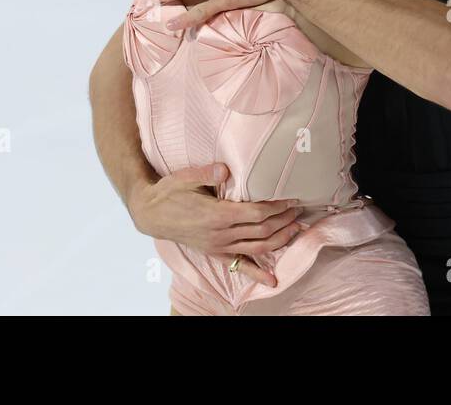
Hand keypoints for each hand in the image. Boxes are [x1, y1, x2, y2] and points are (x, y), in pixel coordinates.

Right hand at [127, 163, 304, 288]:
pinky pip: (239, 266)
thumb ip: (207, 174)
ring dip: (279, 240)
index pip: (256, 213)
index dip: (277, 207)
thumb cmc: (169, 192)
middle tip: (300, 209)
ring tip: (296, 229)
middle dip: (283, 220)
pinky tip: (272, 281)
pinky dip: (257, 274)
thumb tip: (226, 170)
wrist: (151, 213)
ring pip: (256, 248)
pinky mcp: (214, 253)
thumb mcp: (185, 177)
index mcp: (216, 215)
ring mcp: (218, 247)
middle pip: (261, 231)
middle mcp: (220, 234)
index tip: (291, 198)